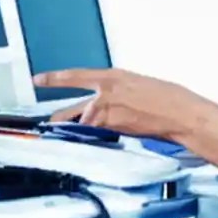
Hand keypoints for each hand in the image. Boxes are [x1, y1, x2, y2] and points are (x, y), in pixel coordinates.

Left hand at [32, 68, 209, 141]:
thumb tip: (104, 104)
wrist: (179, 112)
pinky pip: (97, 134)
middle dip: (61, 119)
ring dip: (81, 132)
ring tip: (79, 138)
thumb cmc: (166, 98)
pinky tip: (99, 140)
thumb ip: (117, 93)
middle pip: (73, 109)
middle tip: (51, 124)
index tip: (38, 79)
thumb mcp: (137, 85)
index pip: (75, 77)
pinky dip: (96, 138)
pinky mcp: (114, 128)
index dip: (54, 78)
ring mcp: (109, 112)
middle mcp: (106, 93)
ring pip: (84, 125)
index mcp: (112, 77)